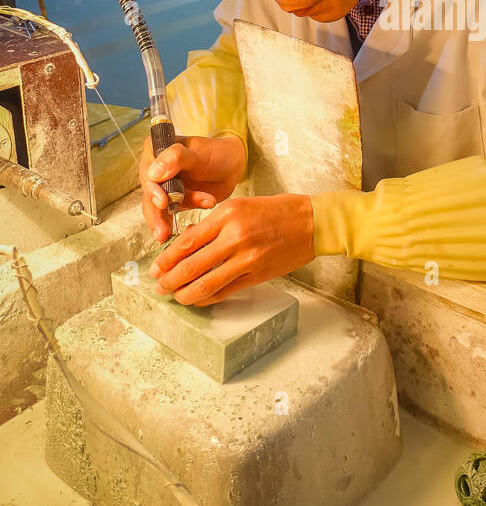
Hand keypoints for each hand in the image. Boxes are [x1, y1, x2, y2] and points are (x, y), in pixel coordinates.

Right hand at [139, 132, 246, 242]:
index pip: (148, 173)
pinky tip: (186, 229)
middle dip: (156, 214)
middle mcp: (154, 170)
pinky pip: (171, 215)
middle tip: (162, 231)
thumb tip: (154, 174)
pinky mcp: (174, 201)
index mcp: (155, 152)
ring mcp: (164, 187)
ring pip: (158, 209)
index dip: (153, 190)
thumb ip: (176, 158)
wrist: (232, 166)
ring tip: (168, 235)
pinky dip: (177, 222)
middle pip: (150, 195)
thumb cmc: (215, 153)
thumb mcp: (197, 153)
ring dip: (164, 222)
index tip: (162, 202)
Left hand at [147, 194, 314, 305]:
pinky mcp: (257, 275)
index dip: (166, 259)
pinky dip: (208, 298)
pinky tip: (198, 299)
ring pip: (206, 284)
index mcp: (227, 216)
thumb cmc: (275, 211)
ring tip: (175, 296)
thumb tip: (184, 245)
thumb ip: (211, 225)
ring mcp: (246, 259)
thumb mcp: (239, 206)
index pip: (186, 242)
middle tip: (159, 286)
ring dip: (185, 294)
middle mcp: (234, 237)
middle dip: (170, 280)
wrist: (310, 222)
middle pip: (191, 266)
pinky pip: (225, 292)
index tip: (155, 268)